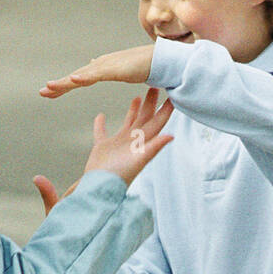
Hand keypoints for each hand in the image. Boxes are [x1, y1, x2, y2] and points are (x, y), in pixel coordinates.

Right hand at [33, 89, 172, 207]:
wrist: (100, 188)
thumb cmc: (120, 176)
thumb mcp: (140, 160)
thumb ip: (154, 147)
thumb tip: (171, 136)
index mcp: (142, 142)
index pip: (157, 123)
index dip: (165, 109)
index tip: (172, 94)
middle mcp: (132, 142)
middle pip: (145, 118)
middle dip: (151, 102)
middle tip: (156, 85)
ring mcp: (118, 144)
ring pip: (128, 122)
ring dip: (133, 109)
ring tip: (138, 95)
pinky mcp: (102, 148)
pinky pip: (102, 133)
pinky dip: (100, 124)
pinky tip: (101, 115)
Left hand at [40, 45, 154, 97]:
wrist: (160, 60)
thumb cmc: (144, 65)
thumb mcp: (120, 71)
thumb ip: (106, 70)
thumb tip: (94, 65)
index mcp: (101, 68)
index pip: (78, 79)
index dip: (63, 85)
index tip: (49, 92)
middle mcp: (100, 65)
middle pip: (76, 77)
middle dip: (58, 85)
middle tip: (42, 92)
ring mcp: (106, 66)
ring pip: (81, 76)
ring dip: (65, 82)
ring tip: (49, 87)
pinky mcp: (115, 69)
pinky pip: (96, 75)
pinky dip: (84, 78)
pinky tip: (73, 80)